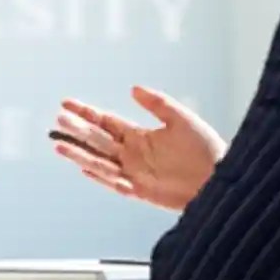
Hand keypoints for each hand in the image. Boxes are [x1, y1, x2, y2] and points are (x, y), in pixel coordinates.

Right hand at [51, 86, 226, 210]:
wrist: (222, 178)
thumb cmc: (206, 148)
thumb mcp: (182, 119)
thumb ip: (157, 104)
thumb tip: (132, 88)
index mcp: (139, 135)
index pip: (105, 122)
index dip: (85, 113)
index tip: (65, 104)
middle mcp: (132, 153)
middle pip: (98, 140)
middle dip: (77, 131)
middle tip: (58, 120)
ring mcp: (134, 173)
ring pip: (100, 162)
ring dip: (80, 154)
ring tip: (59, 145)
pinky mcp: (141, 191)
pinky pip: (115, 183)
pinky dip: (99, 177)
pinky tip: (83, 169)